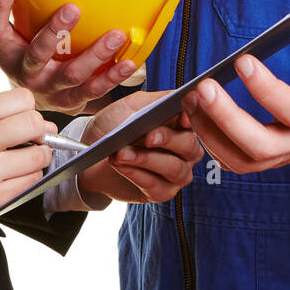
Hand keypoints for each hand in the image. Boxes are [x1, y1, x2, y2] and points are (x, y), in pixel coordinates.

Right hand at [0, 0, 140, 114]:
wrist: (29, 106)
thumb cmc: (25, 56)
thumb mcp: (13, 35)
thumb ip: (16, 7)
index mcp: (7, 52)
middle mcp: (24, 72)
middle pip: (37, 54)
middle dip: (54, 31)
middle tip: (72, 8)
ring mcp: (48, 90)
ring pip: (70, 74)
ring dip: (94, 55)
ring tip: (115, 36)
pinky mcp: (69, 102)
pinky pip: (92, 90)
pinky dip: (112, 77)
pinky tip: (128, 63)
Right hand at [0, 88, 53, 242]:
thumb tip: (43, 123)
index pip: (21, 99)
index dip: (29, 110)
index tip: (25, 120)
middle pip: (34, 123)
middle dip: (41, 132)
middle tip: (33, 140)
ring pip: (38, 155)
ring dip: (38, 158)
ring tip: (25, 161)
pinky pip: (31, 181)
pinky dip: (29, 178)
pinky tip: (15, 177)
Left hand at [76, 90, 202, 204]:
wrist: (92, 151)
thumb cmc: (115, 124)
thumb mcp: (132, 105)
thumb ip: (156, 100)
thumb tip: (178, 97)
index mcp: (182, 125)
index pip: (197, 121)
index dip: (192, 121)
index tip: (182, 119)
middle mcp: (186, 151)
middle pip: (189, 146)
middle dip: (167, 140)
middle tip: (147, 137)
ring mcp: (176, 173)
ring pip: (174, 168)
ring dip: (146, 159)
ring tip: (122, 153)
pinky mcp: (161, 192)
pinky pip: (156, 186)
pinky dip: (136, 173)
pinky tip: (120, 164)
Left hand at [181, 14, 289, 172]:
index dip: (266, 90)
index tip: (242, 59)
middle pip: (261, 147)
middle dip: (226, 120)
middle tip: (202, 88)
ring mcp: (289, 151)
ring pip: (244, 160)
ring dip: (210, 134)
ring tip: (190, 98)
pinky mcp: (274, 153)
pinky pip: (238, 160)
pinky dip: (211, 141)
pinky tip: (196, 112)